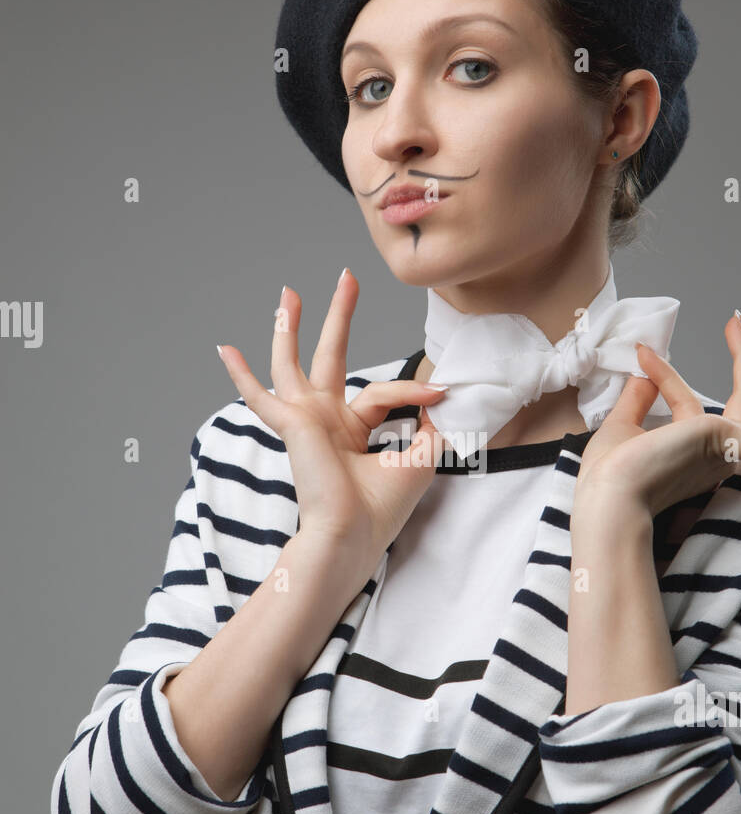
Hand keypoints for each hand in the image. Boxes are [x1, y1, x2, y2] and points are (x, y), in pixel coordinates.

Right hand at [216, 270, 449, 563]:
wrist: (353, 535)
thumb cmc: (380, 509)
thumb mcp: (419, 457)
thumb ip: (429, 423)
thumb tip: (443, 394)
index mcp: (349, 431)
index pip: (380, 393)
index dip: (414, 391)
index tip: (444, 392)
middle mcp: (324, 421)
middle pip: (331, 356)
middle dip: (339, 317)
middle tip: (347, 278)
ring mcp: (303, 421)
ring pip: (291, 363)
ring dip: (289, 327)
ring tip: (289, 293)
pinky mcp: (291, 425)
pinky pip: (260, 396)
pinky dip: (241, 375)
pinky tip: (224, 349)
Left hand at [573, 314, 740, 517]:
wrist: (609, 500)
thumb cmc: (609, 477)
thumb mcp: (621, 426)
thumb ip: (636, 398)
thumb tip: (644, 367)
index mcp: (686, 449)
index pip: (686, 401)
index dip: (664, 373)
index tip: (643, 351)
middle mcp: (712, 452)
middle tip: (739, 322)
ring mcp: (726, 451)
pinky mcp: (731, 449)